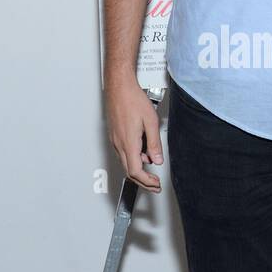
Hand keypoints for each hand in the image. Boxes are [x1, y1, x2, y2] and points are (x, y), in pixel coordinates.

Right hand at [106, 75, 164, 191]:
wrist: (119, 87)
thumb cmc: (133, 99)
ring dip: (139, 169)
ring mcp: (115, 140)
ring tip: (152, 168)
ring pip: (126, 162)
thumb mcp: (150, 121)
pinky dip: (134, 158)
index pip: (135, 171)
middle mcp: (119, 144)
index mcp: (128, 142)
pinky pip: (124, 153)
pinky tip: (144, 153)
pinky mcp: (115, 135)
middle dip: (143, 181)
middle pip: (129, 171)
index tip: (155, 184)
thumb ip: (154, 143)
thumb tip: (157, 160)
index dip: (146, 182)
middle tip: (155, 184)